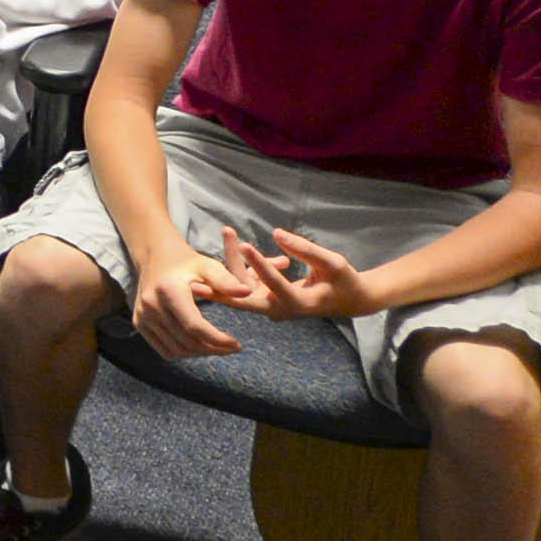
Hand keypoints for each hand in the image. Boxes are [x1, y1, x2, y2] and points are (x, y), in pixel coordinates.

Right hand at [129, 251, 250, 359]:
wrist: (156, 258)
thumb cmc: (187, 263)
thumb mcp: (208, 267)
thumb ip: (227, 281)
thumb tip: (247, 292)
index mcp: (169, 290)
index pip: (194, 326)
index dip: (217, 339)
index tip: (237, 344)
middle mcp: (151, 305)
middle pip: (186, 341)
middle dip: (213, 349)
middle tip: (231, 348)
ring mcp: (142, 315)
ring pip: (176, 349)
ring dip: (200, 353)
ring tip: (218, 348)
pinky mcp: (139, 323)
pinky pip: (164, 350)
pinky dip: (184, 353)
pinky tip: (199, 346)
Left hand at [230, 223, 377, 322]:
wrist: (349, 300)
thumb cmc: (344, 280)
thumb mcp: (333, 263)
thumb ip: (305, 249)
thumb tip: (276, 232)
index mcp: (298, 304)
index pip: (274, 284)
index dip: (259, 264)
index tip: (244, 245)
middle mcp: (279, 310)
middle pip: (243, 298)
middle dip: (218, 290)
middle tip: (192, 282)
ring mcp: (271, 306)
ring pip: (242, 285)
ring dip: (233, 260)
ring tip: (227, 231)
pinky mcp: (266, 299)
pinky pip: (247, 281)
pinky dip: (244, 262)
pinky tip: (238, 241)